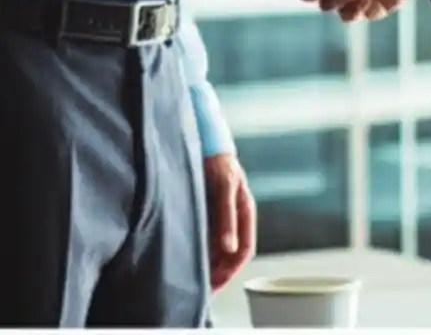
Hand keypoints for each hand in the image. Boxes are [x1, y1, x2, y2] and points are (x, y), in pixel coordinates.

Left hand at [204, 153, 255, 290]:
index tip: (215, 286)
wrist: (203, 140)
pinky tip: (184, 256)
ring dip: (207, 262)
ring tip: (192, 278)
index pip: (243, 251)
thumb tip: (228, 248)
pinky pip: (205, 235)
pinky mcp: (206, 208)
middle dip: (218, 272)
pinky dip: (198, 248)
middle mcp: (235, 216)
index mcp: (245, 212)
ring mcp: (221, 213)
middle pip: (229, 253)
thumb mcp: (222, 187)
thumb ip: (225, 217)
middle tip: (202, 290)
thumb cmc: (217, 161)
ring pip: (216, 246)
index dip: (230, 271)